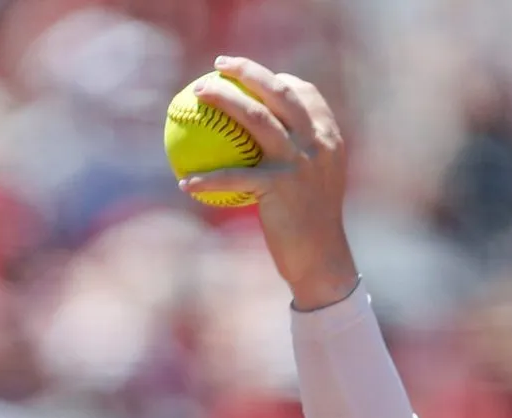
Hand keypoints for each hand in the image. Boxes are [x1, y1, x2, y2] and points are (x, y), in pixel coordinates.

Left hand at [181, 55, 357, 311]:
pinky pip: (236, 178)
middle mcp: (317, 143)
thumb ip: (297, 159)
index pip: (305, 93)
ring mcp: (300, 163)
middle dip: (249, 70)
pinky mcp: (281, 188)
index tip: (250, 76)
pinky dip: (208, 180)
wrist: (322, 259)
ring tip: (198, 94)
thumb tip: (259, 148)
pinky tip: (183, 182)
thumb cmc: (308, 226)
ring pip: (258, 119)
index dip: (278, 78)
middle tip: (218, 65)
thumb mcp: (312, 186)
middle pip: (280, 93)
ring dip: (225, 100)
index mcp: (327, 138)